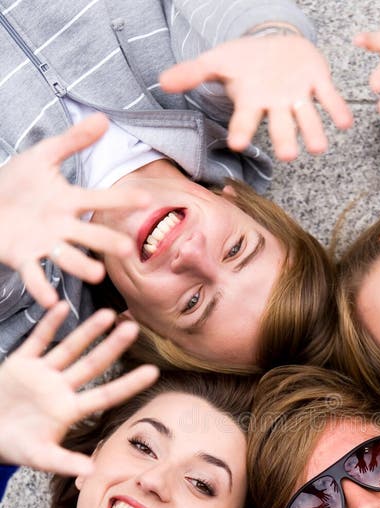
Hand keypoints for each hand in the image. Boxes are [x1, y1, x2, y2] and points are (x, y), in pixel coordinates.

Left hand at [0, 113, 149, 307]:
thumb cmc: (16, 182)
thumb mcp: (43, 157)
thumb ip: (73, 140)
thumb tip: (103, 118)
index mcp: (68, 202)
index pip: (99, 199)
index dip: (122, 199)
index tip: (146, 199)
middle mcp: (62, 227)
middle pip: (89, 237)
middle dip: (108, 243)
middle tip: (128, 249)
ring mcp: (44, 245)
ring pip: (67, 258)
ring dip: (81, 268)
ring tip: (96, 276)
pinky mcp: (22, 258)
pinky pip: (34, 276)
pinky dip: (42, 289)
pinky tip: (50, 301)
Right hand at [0, 302, 157, 474]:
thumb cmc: (15, 448)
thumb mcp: (40, 458)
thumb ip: (65, 463)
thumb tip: (92, 472)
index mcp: (70, 410)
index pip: (106, 394)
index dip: (129, 383)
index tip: (153, 371)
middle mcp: (61, 389)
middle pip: (93, 364)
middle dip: (113, 347)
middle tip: (134, 328)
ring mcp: (42, 374)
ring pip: (70, 348)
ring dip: (87, 331)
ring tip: (108, 313)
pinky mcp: (21, 363)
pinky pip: (37, 340)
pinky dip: (48, 324)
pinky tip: (61, 306)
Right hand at [160, 36, 351, 160]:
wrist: (275, 45)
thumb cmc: (245, 60)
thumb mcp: (219, 60)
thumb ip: (193, 72)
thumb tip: (162, 81)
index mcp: (253, 103)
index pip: (245, 121)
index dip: (242, 131)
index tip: (236, 144)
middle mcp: (277, 108)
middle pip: (281, 129)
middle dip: (285, 141)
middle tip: (288, 155)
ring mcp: (300, 97)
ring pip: (308, 120)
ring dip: (314, 133)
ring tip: (317, 148)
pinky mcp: (319, 83)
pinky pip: (331, 99)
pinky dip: (338, 110)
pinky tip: (346, 122)